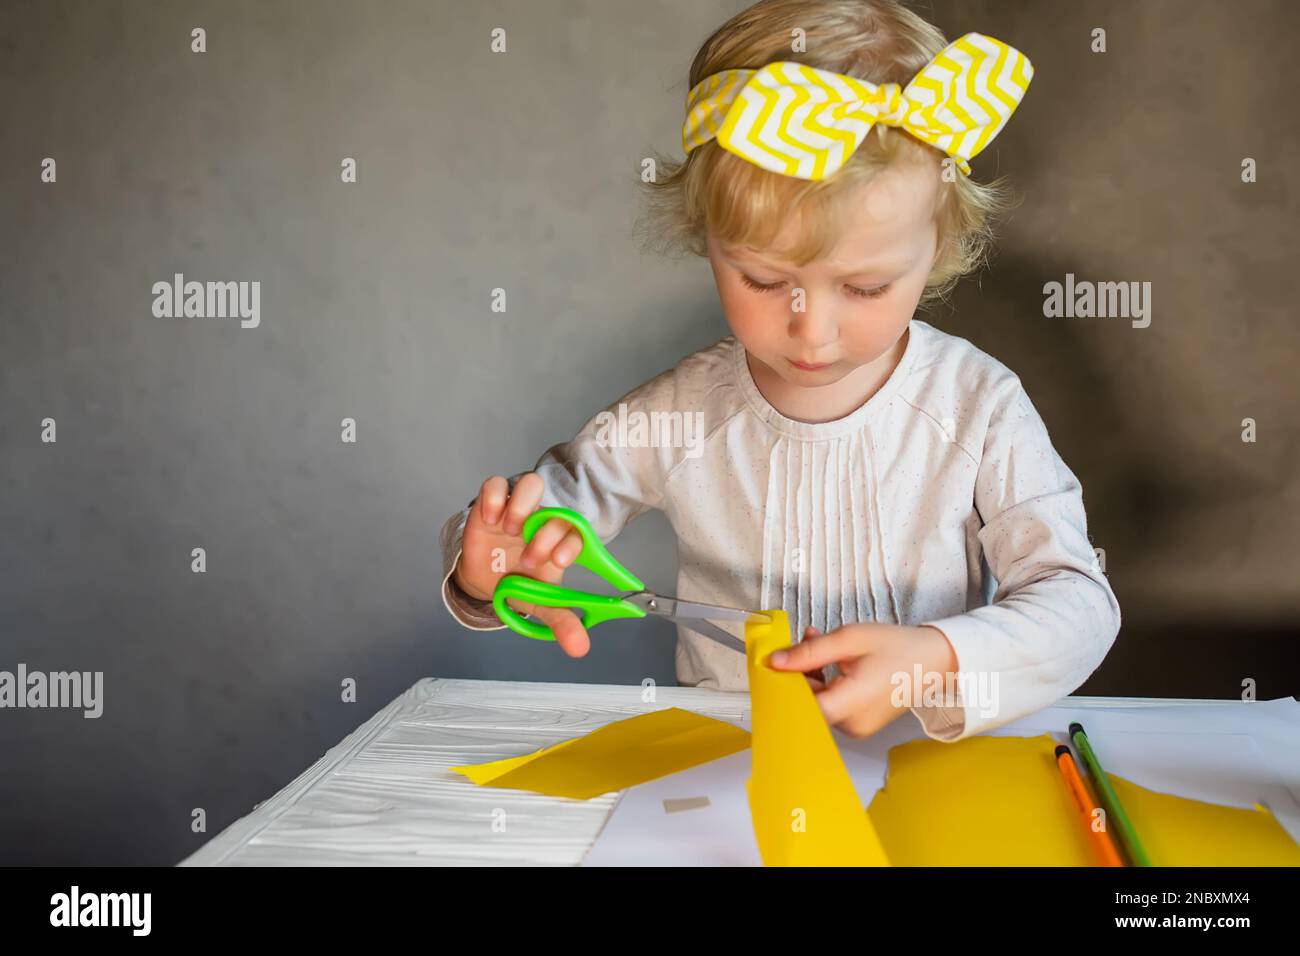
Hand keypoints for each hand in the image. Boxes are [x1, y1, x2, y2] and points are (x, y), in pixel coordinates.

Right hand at [453, 473, 592, 656]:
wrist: (484, 576)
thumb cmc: (518, 582)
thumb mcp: (538, 603)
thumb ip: (560, 621)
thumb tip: (580, 648)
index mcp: (560, 542)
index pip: (577, 532)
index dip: (570, 543)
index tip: (558, 562)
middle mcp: (542, 521)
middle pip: (555, 510)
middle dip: (545, 534)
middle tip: (529, 558)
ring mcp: (518, 508)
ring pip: (531, 484)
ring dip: (523, 506)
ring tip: (510, 530)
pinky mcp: (492, 502)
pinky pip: (495, 484)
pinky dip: (494, 497)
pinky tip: (490, 519)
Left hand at [766, 623, 957, 737]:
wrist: (934, 660)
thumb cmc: (899, 648)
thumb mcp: (849, 639)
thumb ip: (809, 652)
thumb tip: (776, 662)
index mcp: (850, 704)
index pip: (800, 708)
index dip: (783, 687)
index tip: (772, 667)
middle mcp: (851, 724)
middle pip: (806, 703)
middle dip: (798, 672)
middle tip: (803, 641)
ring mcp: (855, 728)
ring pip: (817, 703)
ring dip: (810, 674)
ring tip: (819, 642)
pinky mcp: (857, 724)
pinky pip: (830, 705)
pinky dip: (824, 683)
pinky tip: (829, 659)